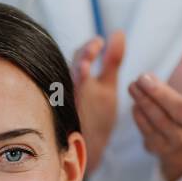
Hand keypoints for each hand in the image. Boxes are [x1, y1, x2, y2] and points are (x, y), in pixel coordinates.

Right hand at [71, 30, 124, 175]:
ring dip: (73, 83)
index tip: (100, 42)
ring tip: (82, 72)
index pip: (80, 56)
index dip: (88, 49)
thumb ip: (111, 60)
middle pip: (69, 71)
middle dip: (78, 64)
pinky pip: (64, 115)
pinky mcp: (63, 125)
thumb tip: (118, 32)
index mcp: (78, 77)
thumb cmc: (96, 113)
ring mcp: (63, 107)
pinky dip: (68, 106)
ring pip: (64, 91)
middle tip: (87, 60)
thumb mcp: (107, 84)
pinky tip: (75, 101)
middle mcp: (66, 89)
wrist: (87, 148)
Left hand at [128, 19, 181, 180]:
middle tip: (142, 77)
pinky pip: (148, 133)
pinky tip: (135, 102)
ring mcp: (179, 139)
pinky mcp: (160, 147)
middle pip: (180, 112)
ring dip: (144, 103)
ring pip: (161, 123)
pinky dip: (140, 117)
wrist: (181, 126)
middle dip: (160, 95)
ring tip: (133, 85)